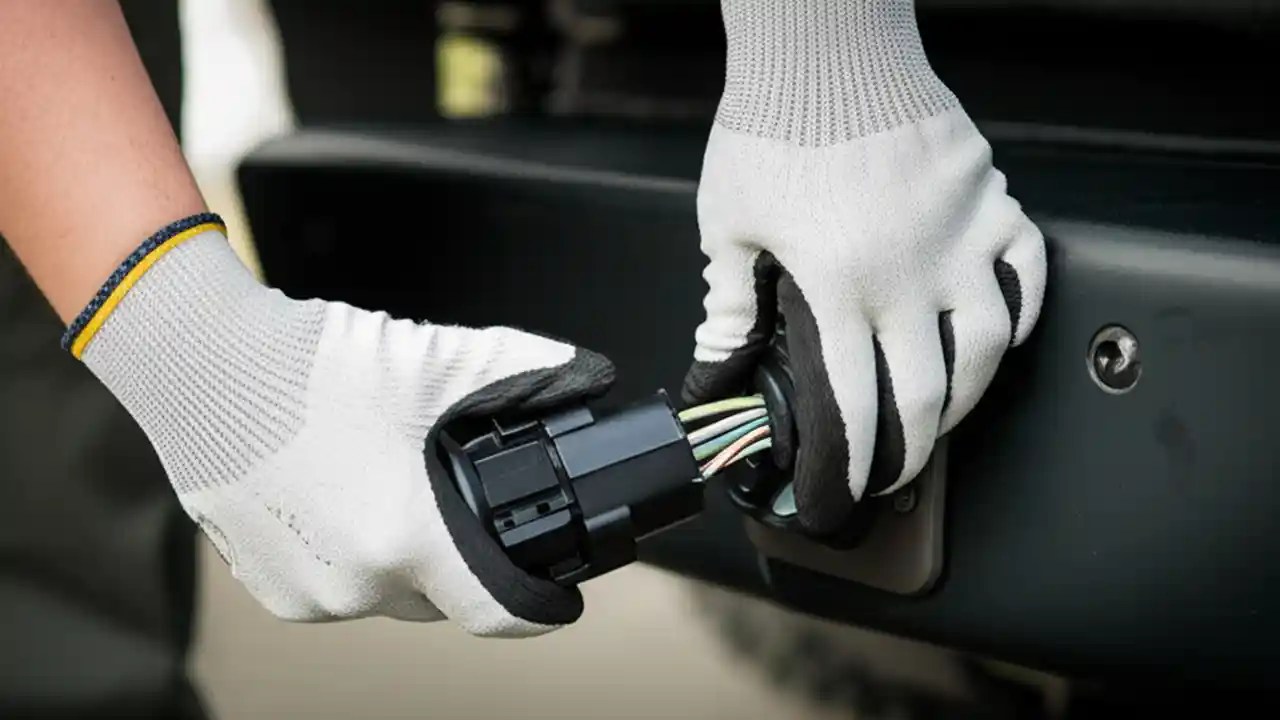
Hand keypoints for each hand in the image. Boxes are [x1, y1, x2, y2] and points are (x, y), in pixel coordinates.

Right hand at [70, 218, 613, 635]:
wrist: (204, 367)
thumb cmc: (309, 367)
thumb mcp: (436, 360)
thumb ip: (524, 370)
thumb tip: (584, 376)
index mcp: (406, 539)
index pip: (500, 613)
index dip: (539, 606)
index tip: (554, 596)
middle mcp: (355, 583)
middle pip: (439, 595)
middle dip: (455, 557)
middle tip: (447, 501)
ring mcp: (305, 592)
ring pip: (385, 593)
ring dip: (398, 555)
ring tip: (386, 487)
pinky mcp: (266, 589)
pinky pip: (333, 588)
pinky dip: (349, 556)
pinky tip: (342, 500)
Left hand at [684, 107, 1045, 536]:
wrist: (825, 47)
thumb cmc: (772, 125)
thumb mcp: (728, 223)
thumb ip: (727, 300)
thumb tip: (718, 358)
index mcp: (837, 285)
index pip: (855, 403)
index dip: (853, 462)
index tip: (849, 493)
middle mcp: (907, 273)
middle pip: (929, 391)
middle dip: (915, 448)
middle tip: (902, 470)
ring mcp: (959, 236)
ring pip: (989, 344)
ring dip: (973, 394)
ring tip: (951, 415)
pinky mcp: (988, 199)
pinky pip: (1026, 268)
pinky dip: (1021, 309)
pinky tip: (1000, 333)